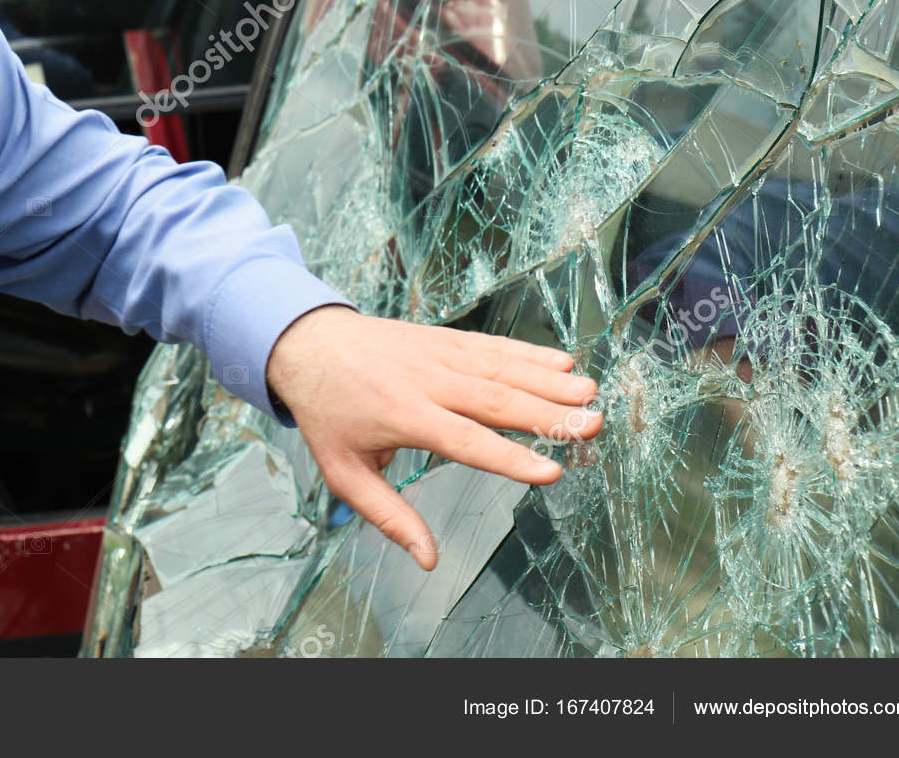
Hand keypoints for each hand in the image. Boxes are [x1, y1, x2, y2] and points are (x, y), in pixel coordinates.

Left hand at [265, 305, 600, 570]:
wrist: (307, 344)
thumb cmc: (328, 413)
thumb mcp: (342, 472)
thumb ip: (388, 516)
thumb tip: (428, 559)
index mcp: (402, 416)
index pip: (464, 440)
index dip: (509, 458)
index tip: (551, 471)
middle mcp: (425, 382)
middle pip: (493, 400)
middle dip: (545, 414)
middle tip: (591, 426)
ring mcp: (436, 355)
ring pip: (499, 369)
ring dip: (547, 380)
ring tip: (589, 394)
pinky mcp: (442, 339)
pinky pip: (490, 346)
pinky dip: (527, 352)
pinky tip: (561, 361)